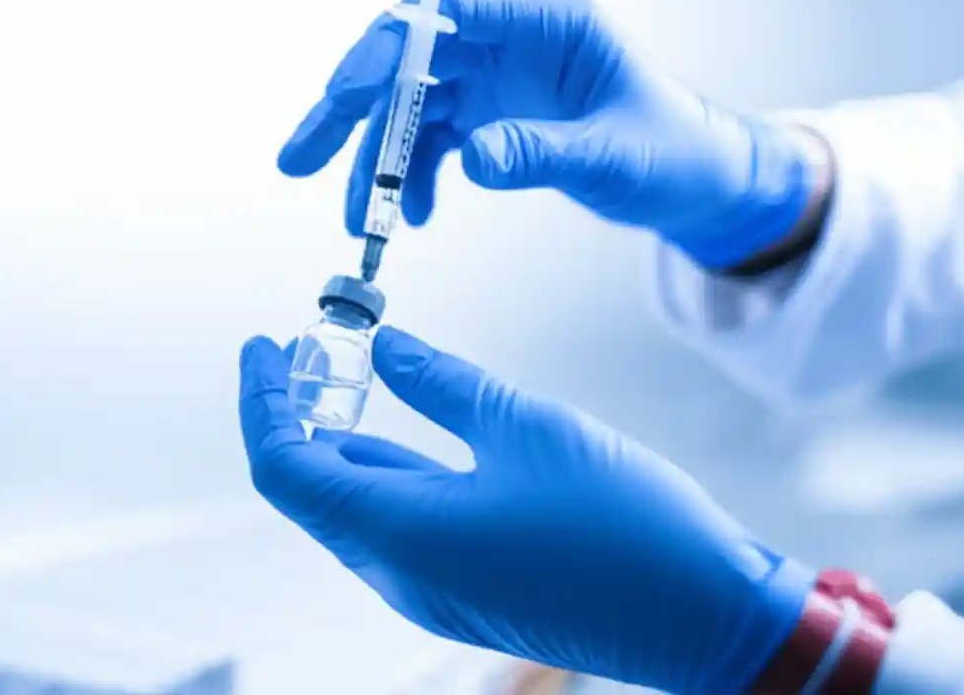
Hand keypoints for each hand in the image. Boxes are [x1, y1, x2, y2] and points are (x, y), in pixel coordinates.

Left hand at [238, 327, 811, 692]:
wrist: (702, 617)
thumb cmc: (624, 527)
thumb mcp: (525, 426)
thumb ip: (441, 384)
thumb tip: (386, 348)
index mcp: (399, 534)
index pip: (283, 468)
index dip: (261, 401)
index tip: (263, 345)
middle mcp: (399, 573)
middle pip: (310, 489)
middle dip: (296, 414)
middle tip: (311, 346)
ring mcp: (430, 588)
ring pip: (353, 507)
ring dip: (341, 443)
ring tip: (351, 375)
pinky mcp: (462, 589)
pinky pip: (396, 525)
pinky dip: (384, 471)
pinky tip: (404, 429)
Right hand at [278, 0, 813, 268]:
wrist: (695, 179)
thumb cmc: (673, 150)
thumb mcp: (613, 157)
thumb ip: (542, 154)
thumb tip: (471, 162)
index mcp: (544, 24)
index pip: (441, 11)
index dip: (384, 48)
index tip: (343, 95)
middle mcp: (507, 44)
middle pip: (405, 60)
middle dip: (350, 108)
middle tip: (300, 157)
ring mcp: (494, 81)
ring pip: (409, 109)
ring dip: (376, 163)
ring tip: (358, 221)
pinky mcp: (490, 119)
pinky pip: (432, 144)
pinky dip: (414, 181)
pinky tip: (414, 220)